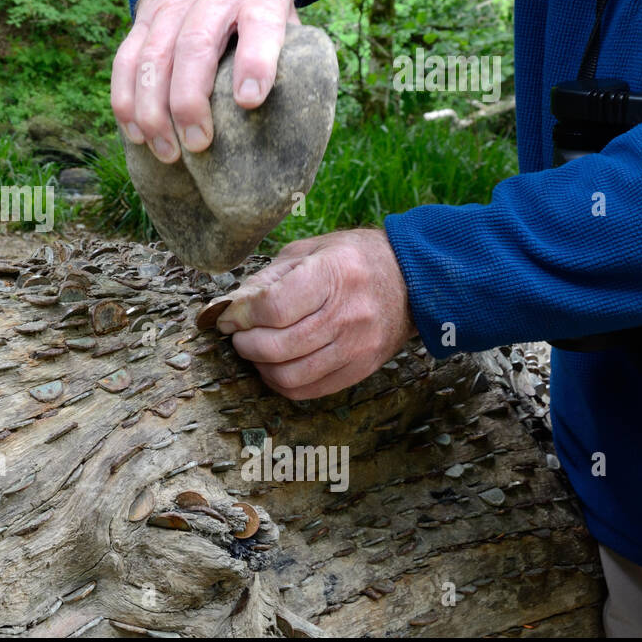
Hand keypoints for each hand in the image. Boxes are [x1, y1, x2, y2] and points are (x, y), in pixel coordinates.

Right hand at [111, 0, 297, 162]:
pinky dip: (126, 100)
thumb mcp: (282, 10)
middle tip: (198, 144)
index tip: (250, 100)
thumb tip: (294, 116)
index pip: (259, 22)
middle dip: (190, 101)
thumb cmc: (254, 0)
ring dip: (153, 111)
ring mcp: (171, 2)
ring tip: (167, 151)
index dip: (255, 61)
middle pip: (194, 45)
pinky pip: (126, 60)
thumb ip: (288, 50)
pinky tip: (136, 132)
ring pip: (153, 57)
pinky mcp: (142, 16)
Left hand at [214, 229, 418, 399]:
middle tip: (238, 334)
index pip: (273, 307)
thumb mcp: (309, 251)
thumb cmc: (353, 260)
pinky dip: (281, 382)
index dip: (240, 316)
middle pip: (277, 346)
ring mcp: (357, 346)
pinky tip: (276, 365)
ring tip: (255, 349)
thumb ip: (268, 278)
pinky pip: (308, 390)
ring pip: (289, 375)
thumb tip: (231, 307)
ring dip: (260, 365)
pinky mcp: (361, 369)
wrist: (412, 280)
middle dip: (244, 343)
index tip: (228, 316)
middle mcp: (348, 314)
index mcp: (334, 275)